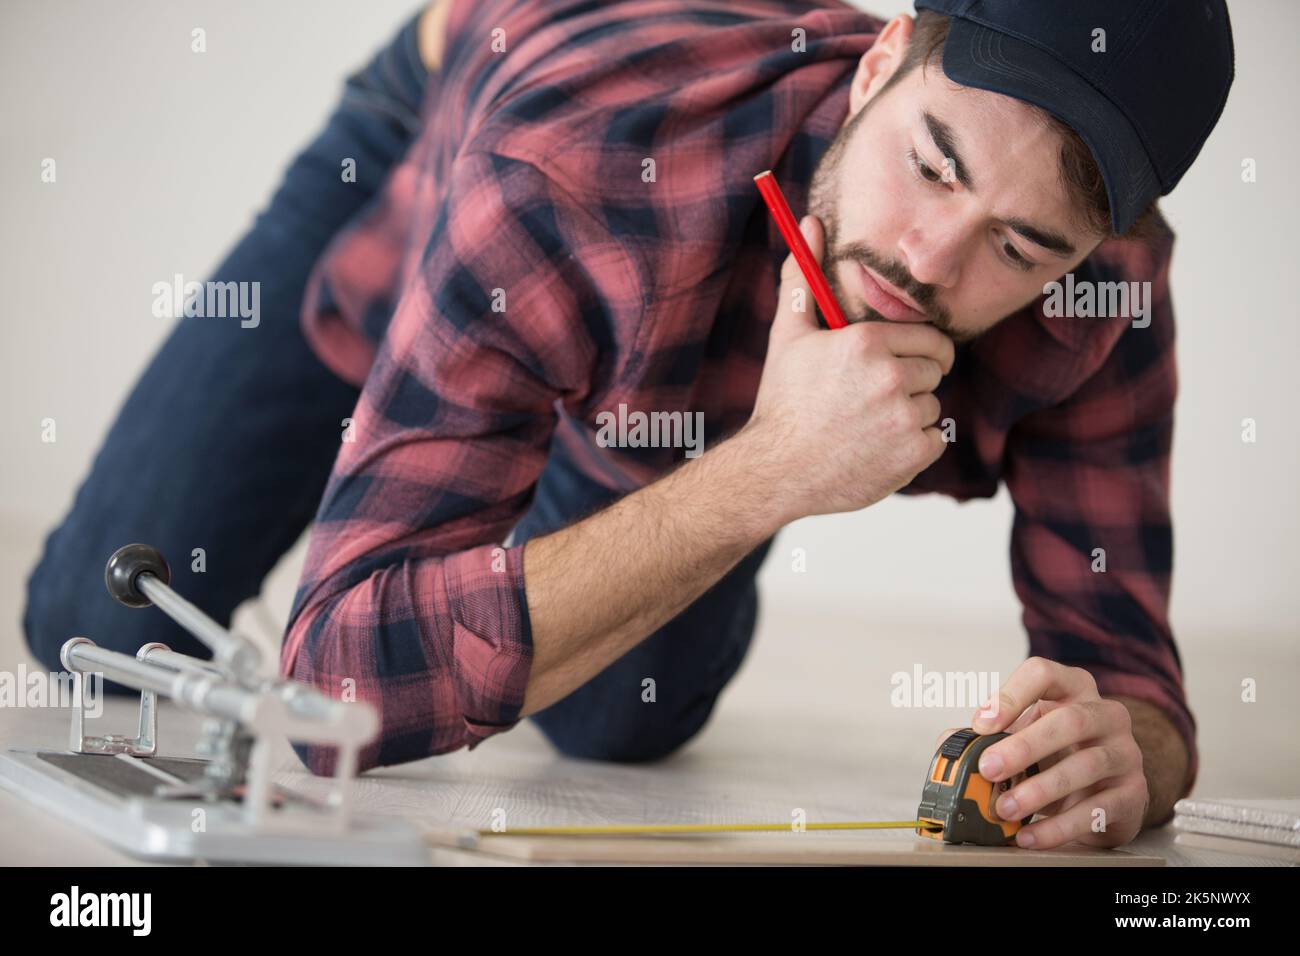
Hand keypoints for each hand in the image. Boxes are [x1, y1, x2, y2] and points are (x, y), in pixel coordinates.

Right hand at [744, 215, 954, 522]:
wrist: (775, 469)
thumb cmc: (783, 401)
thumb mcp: (789, 335)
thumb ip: (804, 276)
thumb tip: (811, 223)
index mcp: (866, 342)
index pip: (930, 338)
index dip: (916, 352)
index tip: (900, 364)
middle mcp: (890, 377)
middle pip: (935, 371)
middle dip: (912, 381)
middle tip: (875, 397)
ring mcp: (903, 418)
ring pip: (934, 406)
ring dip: (910, 415)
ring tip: (869, 425)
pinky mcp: (912, 455)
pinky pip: (936, 440)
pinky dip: (914, 447)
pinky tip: (878, 448)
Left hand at [954, 657, 1149, 848]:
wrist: (1111, 786)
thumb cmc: (1061, 751)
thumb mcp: (1026, 734)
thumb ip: (991, 735)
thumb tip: (951, 743)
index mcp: (1073, 688)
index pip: (1043, 673)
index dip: (1010, 695)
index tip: (981, 723)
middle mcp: (1106, 715)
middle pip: (1069, 722)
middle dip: (1024, 746)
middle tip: (988, 768)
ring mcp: (1125, 753)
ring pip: (1086, 766)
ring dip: (1039, 790)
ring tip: (1005, 807)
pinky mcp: (1133, 794)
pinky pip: (1096, 810)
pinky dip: (1058, 827)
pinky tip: (1029, 835)